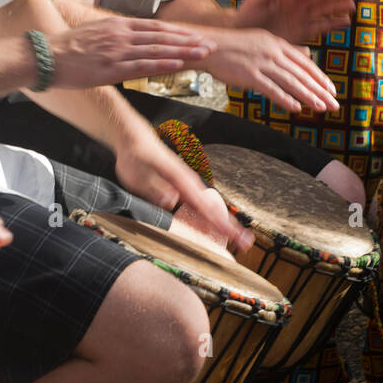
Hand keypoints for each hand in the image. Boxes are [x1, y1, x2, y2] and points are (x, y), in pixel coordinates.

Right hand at [47, 17, 213, 89]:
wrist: (46, 57)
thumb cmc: (68, 48)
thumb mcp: (96, 33)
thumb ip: (117, 35)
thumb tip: (133, 38)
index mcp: (118, 26)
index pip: (156, 27)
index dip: (179, 32)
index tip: (196, 35)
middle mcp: (122, 35)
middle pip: (163, 37)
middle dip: (189, 41)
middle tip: (210, 44)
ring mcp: (118, 52)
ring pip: (158, 50)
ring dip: (183, 51)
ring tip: (203, 54)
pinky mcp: (112, 69)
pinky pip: (142, 66)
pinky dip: (162, 64)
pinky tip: (179, 64)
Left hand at [113, 129, 253, 254]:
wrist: (136, 141)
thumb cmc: (138, 156)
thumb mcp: (140, 175)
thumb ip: (155, 189)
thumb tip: (172, 200)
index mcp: (182, 182)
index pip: (204, 206)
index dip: (220, 222)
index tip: (234, 234)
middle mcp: (188, 185)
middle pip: (213, 209)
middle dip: (230, 226)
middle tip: (246, 242)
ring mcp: (186, 188)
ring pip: (208, 208)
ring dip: (223, 224)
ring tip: (238, 238)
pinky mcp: (182, 190)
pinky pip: (199, 207)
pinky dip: (209, 218)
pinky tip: (212, 229)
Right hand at [200, 27, 340, 111]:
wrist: (208, 45)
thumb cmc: (234, 45)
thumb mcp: (263, 41)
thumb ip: (285, 49)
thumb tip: (308, 53)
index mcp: (277, 43)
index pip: (304, 63)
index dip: (320, 77)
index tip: (332, 90)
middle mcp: (272, 52)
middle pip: (301, 74)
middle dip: (320, 90)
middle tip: (334, 104)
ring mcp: (261, 63)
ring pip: (291, 82)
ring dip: (308, 96)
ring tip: (321, 108)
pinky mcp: (249, 74)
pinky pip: (270, 89)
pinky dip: (285, 99)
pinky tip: (296, 108)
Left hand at [237, 0, 355, 42]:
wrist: (242, 35)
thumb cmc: (246, 15)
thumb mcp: (255, 1)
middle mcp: (296, 5)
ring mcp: (299, 19)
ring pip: (323, 11)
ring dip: (338, 8)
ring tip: (352, 6)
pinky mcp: (301, 33)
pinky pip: (319, 27)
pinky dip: (332, 25)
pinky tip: (345, 22)